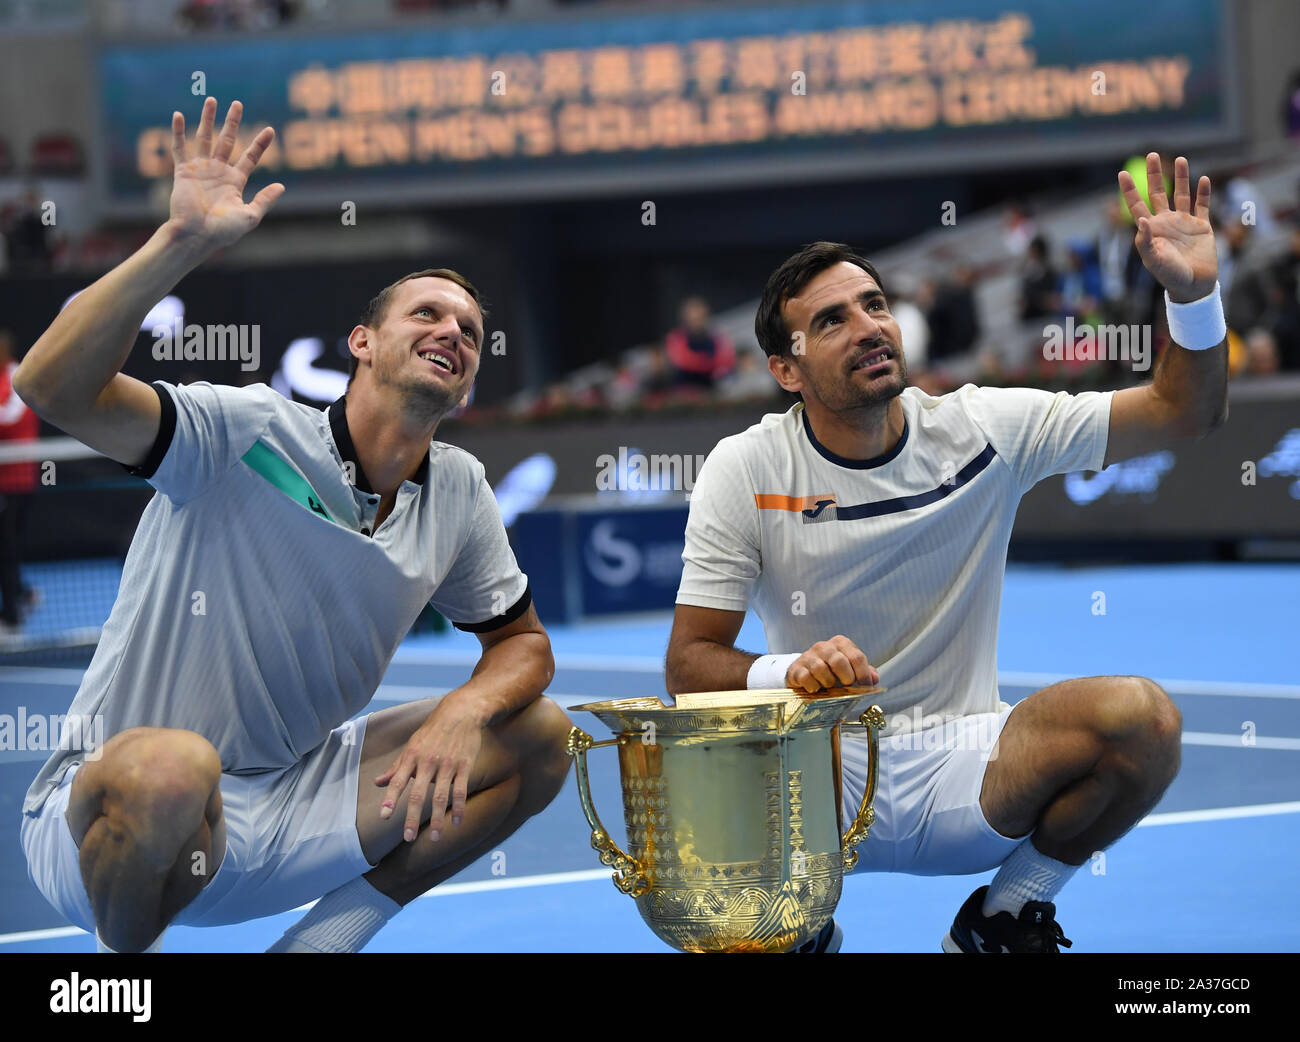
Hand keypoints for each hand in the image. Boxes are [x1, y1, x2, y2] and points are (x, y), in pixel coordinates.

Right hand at [167, 97, 283, 249]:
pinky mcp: (183, 171)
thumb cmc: (223, 231)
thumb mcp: (250, 216)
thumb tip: (282, 186)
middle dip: (232, 123)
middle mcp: (218, 172)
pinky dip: (178, 132)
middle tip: (237, 104)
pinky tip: (179, 115)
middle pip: (227, 141)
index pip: (250, 157)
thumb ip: (265, 200)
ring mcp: (200, 170)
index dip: (260, 144)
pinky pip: (179, 148)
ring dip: (208, 119)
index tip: (270, 130)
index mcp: (235, 182)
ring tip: (212, 100)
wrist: (196, 236)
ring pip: (205, 138)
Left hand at [374, 699, 483, 842]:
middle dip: (412, 817)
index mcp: (412, 756)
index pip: (398, 780)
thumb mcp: (411, 745)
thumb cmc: (432, 731)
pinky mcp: (464, 765)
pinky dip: (459, 807)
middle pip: (419, 794)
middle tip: (408, 837)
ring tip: (436, 838)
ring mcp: (447, 764)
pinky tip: (457, 822)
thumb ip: (396, 767)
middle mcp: (428, 762)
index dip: (390, 798)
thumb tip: (377, 783)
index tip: (384, 815)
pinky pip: (461, 790)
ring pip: (441, 796)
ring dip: (438, 818)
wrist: (460, 712)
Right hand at [786, 635, 878, 692]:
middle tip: (846, 686)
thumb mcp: (849, 668)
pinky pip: (806, 678)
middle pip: (839, 661)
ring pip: (821, 670)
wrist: (804, 671)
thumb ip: (864, 672)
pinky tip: (815, 688)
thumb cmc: (831, 670)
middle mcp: (824, 646)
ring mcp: (808, 656)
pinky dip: (814, 687)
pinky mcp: (796, 667)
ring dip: (828, 683)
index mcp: (841, 643)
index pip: (857, 657)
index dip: (864, 674)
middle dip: (846, 678)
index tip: (866, 686)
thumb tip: (874, 678)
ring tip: (828, 686)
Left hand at [1118, 153, 1216, 302]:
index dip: (1129, 190)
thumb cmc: (1170, 275)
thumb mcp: (1153, 260)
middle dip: (1155, 175)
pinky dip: (1204, 193)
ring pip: (1181, 194)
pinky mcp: (1202, 226)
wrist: (1194, 286)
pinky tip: (1203, 179)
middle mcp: (1166, 222)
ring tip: (1179, 159)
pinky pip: (1202, 206)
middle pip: (1158, 193)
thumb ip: (1145, 241)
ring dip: (1181, 177)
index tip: (1122, 173)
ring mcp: (1184, 223)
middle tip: (1151, 154)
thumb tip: (1141, 219)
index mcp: (1151, 230)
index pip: (1137, 205)